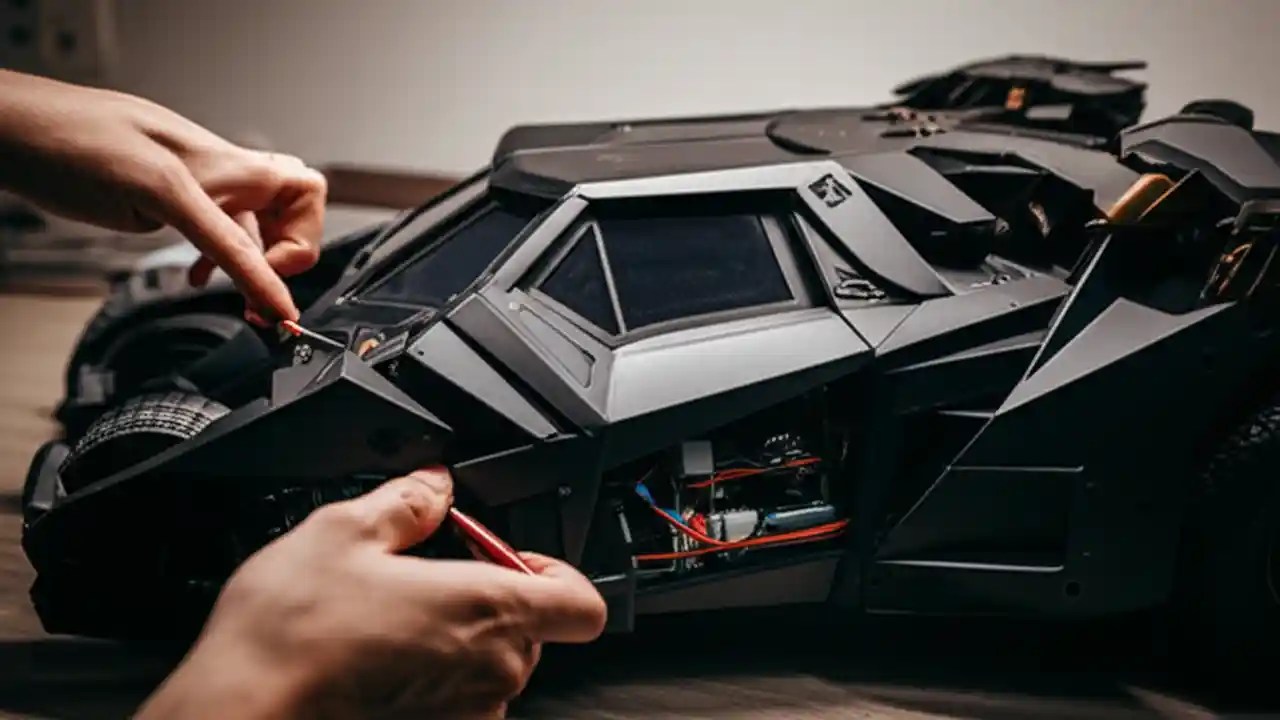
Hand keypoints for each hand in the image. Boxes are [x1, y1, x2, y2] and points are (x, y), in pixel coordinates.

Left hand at [0, 69, 324, 323]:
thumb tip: (270, 290)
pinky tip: (197, 272)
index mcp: (225, 166)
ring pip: (256, 219)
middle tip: (265, 288)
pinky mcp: (168, 191)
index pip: (304, 199)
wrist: (14, 127)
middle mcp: (217, 170)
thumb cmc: (70, 144)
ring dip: (256, 258)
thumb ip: (224, 243)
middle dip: (290, 251)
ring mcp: (195, 180)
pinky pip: (217, 222)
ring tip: (241, 297)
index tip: (277, 294)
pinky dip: (221, 252)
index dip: (301, 251)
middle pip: (293, 204)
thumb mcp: (159, 195)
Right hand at [135, 468, 606, 719]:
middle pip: (531, 632)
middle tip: (425, 578)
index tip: (509, 556)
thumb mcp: (343, 531)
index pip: (584, 604)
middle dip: (488, 599)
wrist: (239, 714)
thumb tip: (433, 485)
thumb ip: (408, 502)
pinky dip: (429, 682)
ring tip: (386, 623)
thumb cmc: (290, 636)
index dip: (558, 572)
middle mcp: (492, 673)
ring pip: (489, 671)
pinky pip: (455, 705)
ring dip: (455, 644)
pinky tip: (374, 662)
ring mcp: (466, 717)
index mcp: (489, 610)